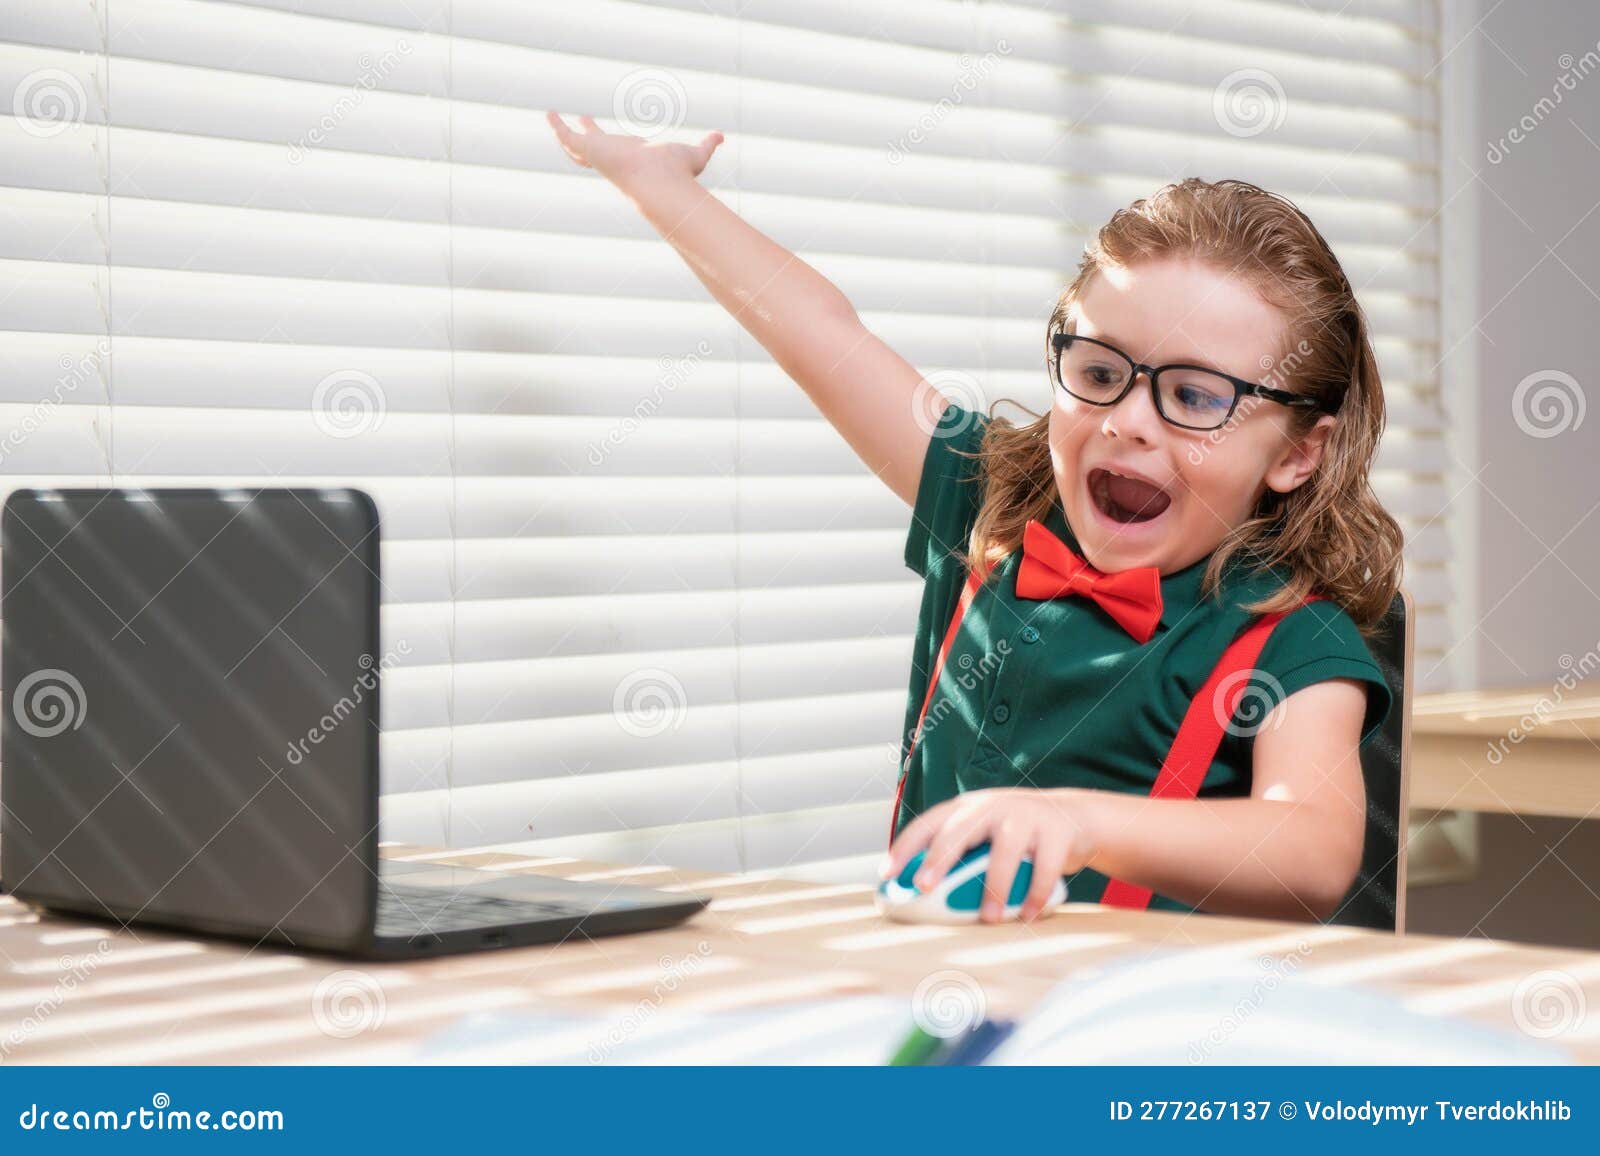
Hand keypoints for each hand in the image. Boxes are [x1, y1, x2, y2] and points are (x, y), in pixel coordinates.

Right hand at [545, 111, 724, 195]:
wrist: (658, 183)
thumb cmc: (676, 173)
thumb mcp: (696, 154)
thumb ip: (707, 145)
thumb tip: (722, 137)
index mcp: (634, 160)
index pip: (623, 150)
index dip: (618, 141)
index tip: (619, 135)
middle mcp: (615, 159)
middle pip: (597, 147)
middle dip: (589, 133)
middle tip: (584, 120)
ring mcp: (600, 155)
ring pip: (576, 147)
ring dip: (564, 133)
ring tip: (553, 119)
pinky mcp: (589, 150)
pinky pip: (567, 138)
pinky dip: (556, 126)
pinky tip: (548, 114)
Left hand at [881, 788, 1098, 922]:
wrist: (1073, 817)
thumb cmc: (1016, 835)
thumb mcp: (984, 834)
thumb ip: (958, 855)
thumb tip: (917, 897)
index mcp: (967, 808)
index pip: (928, 823)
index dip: (904, 847)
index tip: (887, 873)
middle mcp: (992, 806)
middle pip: (959, 830)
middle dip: (939, 858)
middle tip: (925, 886)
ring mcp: (1026, 815)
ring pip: (1004, 852)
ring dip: (994, 888)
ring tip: (988, 918)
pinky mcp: (1056, 831)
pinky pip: (1044, 868)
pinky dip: (1035, 896)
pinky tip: (1027, 915)